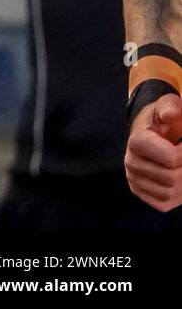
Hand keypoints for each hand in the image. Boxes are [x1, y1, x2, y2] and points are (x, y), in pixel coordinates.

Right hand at [124, 93, 181, 211]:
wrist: (147, 132)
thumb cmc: (162, 120)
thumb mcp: (167, 105)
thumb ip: (171, 107)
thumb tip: (169, 115)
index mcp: (137, 142)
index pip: (172, 159)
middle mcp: (131, 162)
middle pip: (172, 178)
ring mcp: (133, 178)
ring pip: (170, 193)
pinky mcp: (139, 191)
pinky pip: (163, 203)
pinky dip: (177, 197)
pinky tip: (179, 181)